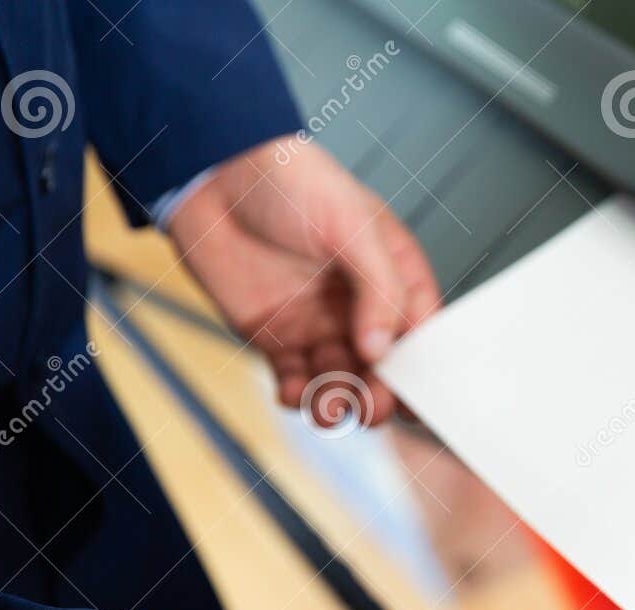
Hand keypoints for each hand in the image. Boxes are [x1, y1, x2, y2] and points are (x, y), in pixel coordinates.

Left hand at [165, 136, 439, 427]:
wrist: (214, 174)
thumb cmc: (291, 182)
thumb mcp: (353, 226)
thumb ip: (378, 289)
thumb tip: (382, 351)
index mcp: (392, 277)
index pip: (418, 333)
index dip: (420, 368)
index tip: (414, 398)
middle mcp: (359, 306)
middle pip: (381, 367)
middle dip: (378, 394)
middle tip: (369, 408)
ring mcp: (319, 323)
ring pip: (340, 380)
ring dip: (338, 401)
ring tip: (329, 410)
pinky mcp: (276, 336)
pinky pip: (294, 378)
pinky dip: (296, 394)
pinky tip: (293, 393)